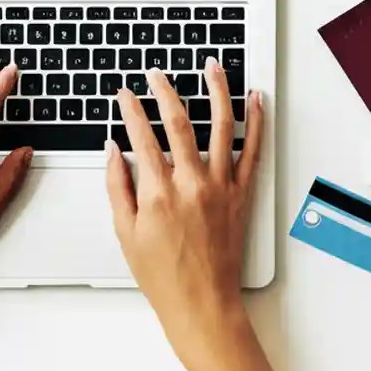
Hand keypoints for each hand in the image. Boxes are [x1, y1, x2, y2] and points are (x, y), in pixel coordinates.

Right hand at [106, 58, 273, 370]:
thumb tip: (113, 149)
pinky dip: (256, 121)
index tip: (126, 94)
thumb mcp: (124, 232)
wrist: (202, 302)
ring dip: (217, 91)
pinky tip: (255, 100)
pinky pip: (253, 150)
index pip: (142, 135)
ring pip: (222, 125)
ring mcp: (221, 186)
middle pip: (179, 122)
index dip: (131, 109)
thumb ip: (117, 186)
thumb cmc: (163, 276)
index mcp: (158, 192)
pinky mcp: (242, 194)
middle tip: (157, 75)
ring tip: (212, 67)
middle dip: (165, 91)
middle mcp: (192, 183)